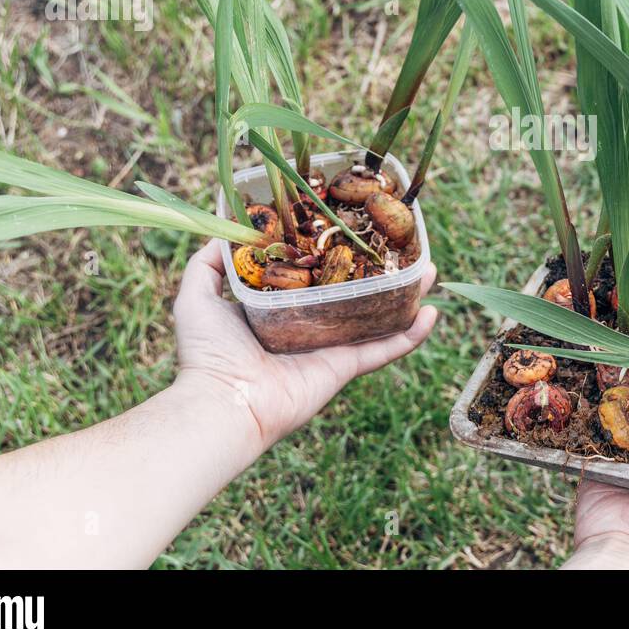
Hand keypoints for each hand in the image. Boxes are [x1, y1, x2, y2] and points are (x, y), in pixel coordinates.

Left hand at [171, 238, 437, 451]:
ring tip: (428, 270)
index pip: (311, 275)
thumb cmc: (206, 352)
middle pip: (353, 292)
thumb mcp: (196, 295)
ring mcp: (329, 348)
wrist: (223, 401)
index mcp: (277, 309)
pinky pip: (384, 349)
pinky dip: (410, 335)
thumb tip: (224, 230)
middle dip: (378, 270)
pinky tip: (432, 313)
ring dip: (405, 295)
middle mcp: (308, 327)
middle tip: (398, 246)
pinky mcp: (344, 367)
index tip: (350, 227)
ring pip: (377, 316)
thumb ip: (209, 263)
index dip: (332, 252)